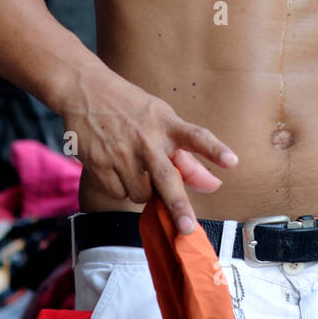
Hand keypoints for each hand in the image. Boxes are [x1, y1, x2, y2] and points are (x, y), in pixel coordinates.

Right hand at [63, 71, 237, 232]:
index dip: (214, 150)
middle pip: (166, 177)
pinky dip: (122, 189)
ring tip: (137, 169)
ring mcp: (122, 152)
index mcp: (167, 124)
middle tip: (187, 228)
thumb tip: (213, 186)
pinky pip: (118, 193)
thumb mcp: (162, 120)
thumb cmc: (133, 108)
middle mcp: (147, 138)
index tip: (231, 162)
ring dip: (144, 192)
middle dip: (178, 205)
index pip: (196, 136)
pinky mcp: (99, 162)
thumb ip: (187, 155)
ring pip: (141, 194)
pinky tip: (118, 168)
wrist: (86, 90)